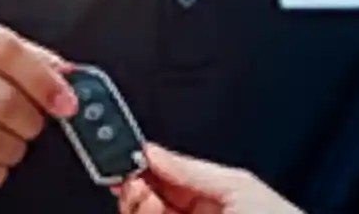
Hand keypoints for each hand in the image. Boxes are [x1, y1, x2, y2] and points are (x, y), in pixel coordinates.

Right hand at [115, 144, 302, 213]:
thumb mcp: (236, 186)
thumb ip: (190, 169)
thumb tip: (152, 151)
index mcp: (207, 197)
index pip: (162, 180)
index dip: (139, 169)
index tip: (123, 162)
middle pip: (144, 202)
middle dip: (135, 190)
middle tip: (138, 184)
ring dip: (140, 206)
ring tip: (151, 200)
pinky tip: (156, 211)